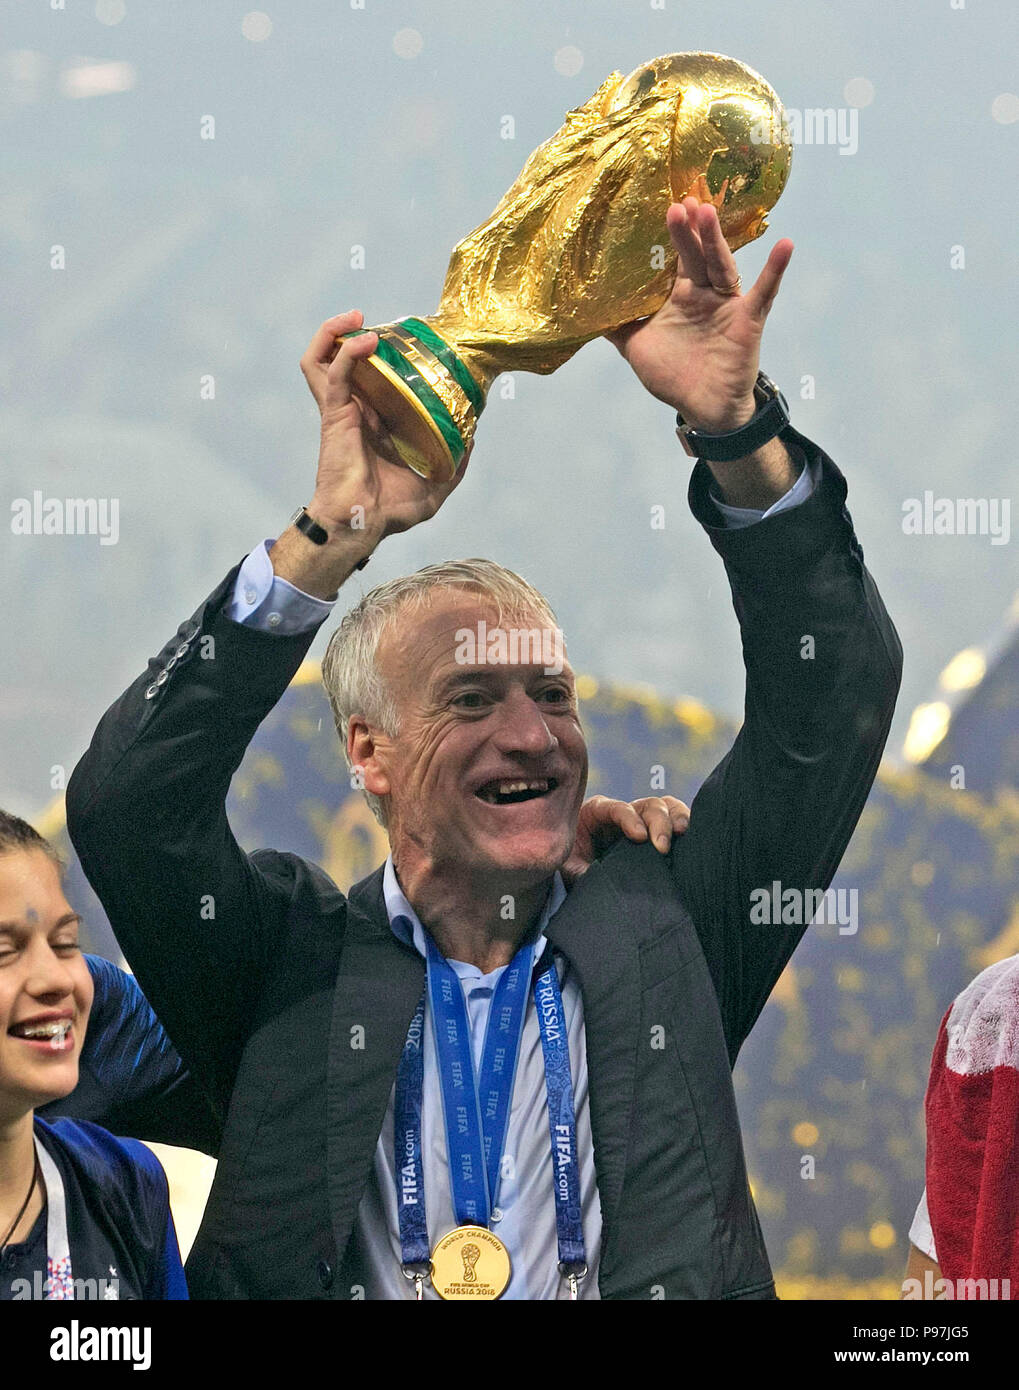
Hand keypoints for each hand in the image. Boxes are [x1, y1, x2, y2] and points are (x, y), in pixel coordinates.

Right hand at [301, 310, 471, 543]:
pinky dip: (346, 350)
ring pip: (325, 357)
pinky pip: (334, 372)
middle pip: (344, 361)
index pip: (373, 381)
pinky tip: (366, 339)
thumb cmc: (389, 512)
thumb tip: (472, 438)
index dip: (383, 359)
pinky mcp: (334, 413)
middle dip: (354, 334)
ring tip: (355, 316)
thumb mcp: (434, 489)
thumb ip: (454, 465)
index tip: (407, 343)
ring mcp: (343, 410)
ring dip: (336, 332)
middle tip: (377, 323)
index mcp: (376, 424)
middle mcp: (357, 411)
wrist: (362, 523)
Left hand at [561, 794, 690, 885]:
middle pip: (647, 805)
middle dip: (657, 822)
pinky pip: (676, 819)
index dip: (629, 819)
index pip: (617, 808)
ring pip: (666, 807)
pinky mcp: (657, 833)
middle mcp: (623, 811)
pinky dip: (685, 824)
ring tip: (683, 834)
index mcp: (597, 812)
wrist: (578, 873)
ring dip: (676, 818)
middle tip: (662, 847)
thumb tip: (595, 878)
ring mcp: (643, 819)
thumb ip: (581, 872)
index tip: (639, 837)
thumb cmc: (571, 866)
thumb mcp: (570, 868)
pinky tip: (692, 838)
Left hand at [606, 199, 792, 432]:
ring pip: (722, 265)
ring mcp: (727, 303)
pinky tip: (786, 245)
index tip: (661, 208)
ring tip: (708, 213)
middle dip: (687, 231)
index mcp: (678, 295)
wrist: (703, 408)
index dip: (669, 237)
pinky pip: (764, 292)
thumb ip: (616, 326)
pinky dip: (775, 270)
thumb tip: (583, 312)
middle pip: (695, 255)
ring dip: (716, 239)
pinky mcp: (748, 319)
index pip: (674, 259)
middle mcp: (703, 293)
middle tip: (679, 203)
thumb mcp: (636, 347)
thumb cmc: (673, 376)